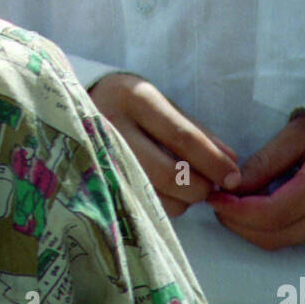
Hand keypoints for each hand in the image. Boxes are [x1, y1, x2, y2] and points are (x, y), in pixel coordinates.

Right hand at [88, 72, 240, 217]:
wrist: (71, 102)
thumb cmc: (129, 104)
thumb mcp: (161, 104)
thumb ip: (195, 130)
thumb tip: (230, 161)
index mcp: (135, 99)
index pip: (182, 136)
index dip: (212, 161)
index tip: (233, 176)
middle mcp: (114, 126)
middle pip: (169, 172)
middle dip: (199, 186)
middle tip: (209, 184)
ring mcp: (101, 156)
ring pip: (156, 195)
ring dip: (182, 198)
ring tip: (183, 182)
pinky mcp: (96, 180)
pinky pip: (140, 204)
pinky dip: (163, 203)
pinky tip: (163, 188)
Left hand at [208, 112, 304, 249]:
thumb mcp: (299, 132)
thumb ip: (267, 161)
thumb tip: (234, 186)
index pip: (273, 213)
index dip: (237, 210)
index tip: (213, 197)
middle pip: (275, 235)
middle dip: (238, 222)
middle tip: (216, 201)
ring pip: (282, 240)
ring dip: (251, 228)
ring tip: (230, 202)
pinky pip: (292, 236)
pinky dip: (268, 227)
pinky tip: (252, 206)